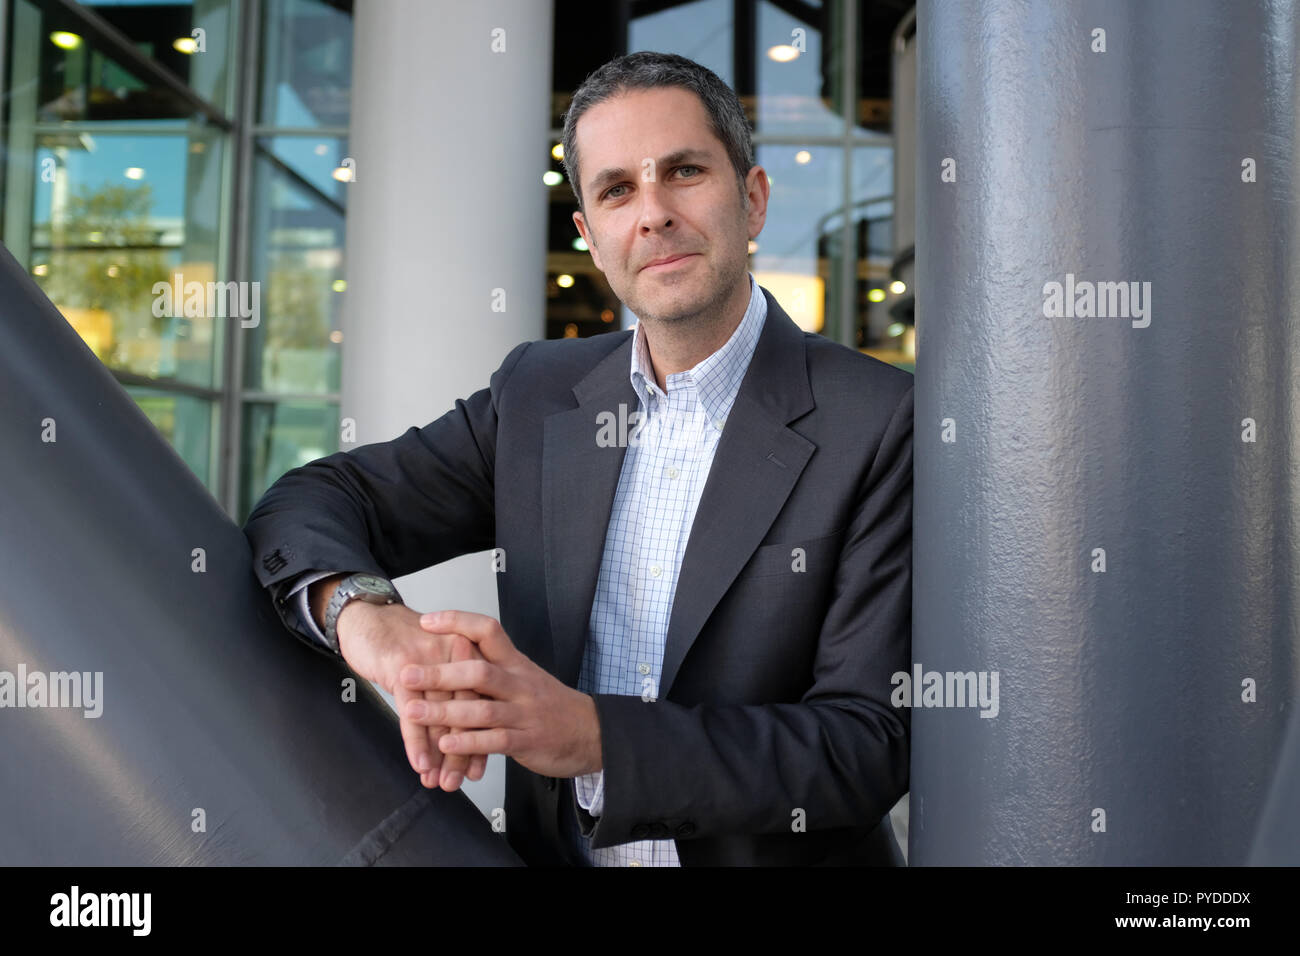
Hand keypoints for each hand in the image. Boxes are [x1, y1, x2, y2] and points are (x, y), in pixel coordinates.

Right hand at [334, 601, 487, 790]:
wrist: (367, 618)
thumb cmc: (401, 644)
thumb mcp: (433, 666)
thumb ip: (448, 694)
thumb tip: (457, 738)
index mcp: (469, 654)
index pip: (480, 704)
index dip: (478, 741)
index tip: (475, 771)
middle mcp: (456, 655)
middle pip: (464, 713)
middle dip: (460, 754)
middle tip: (455, 783)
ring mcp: (431, 661)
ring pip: (440, 716)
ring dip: (439, 754)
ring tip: (438, 781)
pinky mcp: (404, 667)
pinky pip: (413, 711)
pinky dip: (417, 741)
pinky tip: (419, 762)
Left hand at [401, 610, 602, 778]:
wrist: (592, 732)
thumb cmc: (550, 704)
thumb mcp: (524, 677)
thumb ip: (491, 668)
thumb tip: (451, 654)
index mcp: (516, 662)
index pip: (488, 631)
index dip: (457, 622)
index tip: (427, 621)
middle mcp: (519, 684)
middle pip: (479, 671)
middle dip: (440, 673)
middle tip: (407, 673)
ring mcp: (524, 713)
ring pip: (482, 709)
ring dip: (444, 711)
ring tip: (414, 711)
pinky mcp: (527, 741)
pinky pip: (494, 741)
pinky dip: (468, 742)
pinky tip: (445, 743)